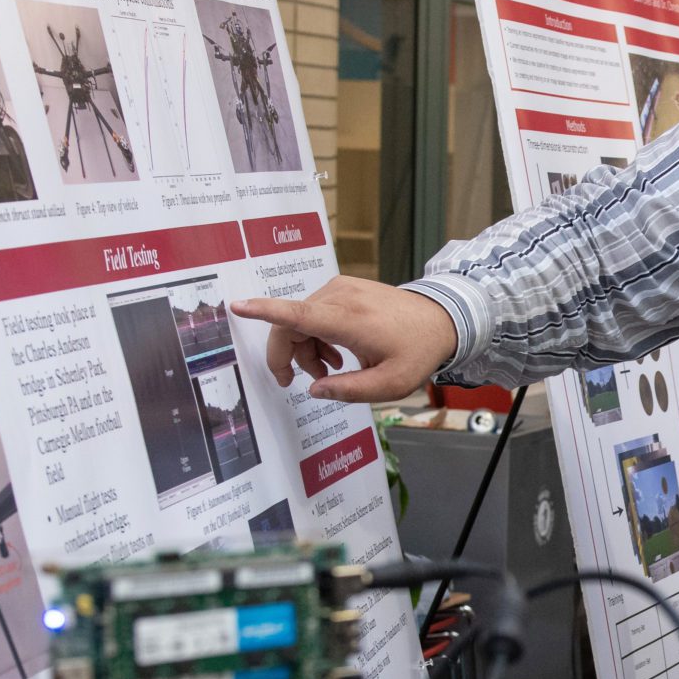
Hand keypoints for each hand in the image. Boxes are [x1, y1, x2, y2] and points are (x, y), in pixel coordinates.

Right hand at [232, 276, 460, 404]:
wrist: (442, 319)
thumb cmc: (417, 352)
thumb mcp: (390, 385)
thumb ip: (349, 391)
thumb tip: (313, 389)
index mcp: (349, 319)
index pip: (297, 314)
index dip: (264, 311)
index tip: (237, 306)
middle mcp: (340, 296)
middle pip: (291, 324)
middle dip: (287, 355)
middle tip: (297, 381)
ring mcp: (341, 287)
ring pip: (300, 318)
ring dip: (304, 347)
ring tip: (330, 369)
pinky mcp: (344, 287)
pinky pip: (314, 310)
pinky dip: (315, 334)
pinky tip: (336, 353)